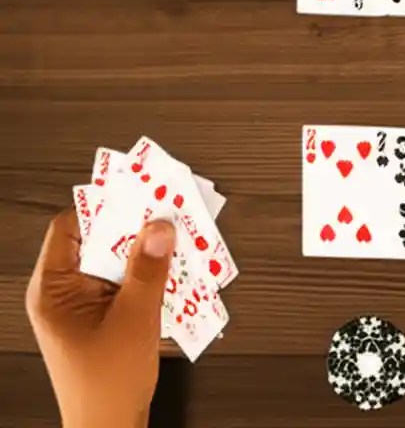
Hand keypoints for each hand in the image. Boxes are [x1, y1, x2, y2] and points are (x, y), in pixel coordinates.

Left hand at [26, 210, 175, 427]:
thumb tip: (159, 226)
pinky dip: (148, 277)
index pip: (71, 227)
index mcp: (53, 290)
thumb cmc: (107, 384)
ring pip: (114, 263)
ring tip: (178, 244)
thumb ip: (148, 269)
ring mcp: (81, 308)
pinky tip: (174, 276)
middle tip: (167, 214)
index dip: (104, 206)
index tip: (138, 193)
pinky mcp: (100, 319)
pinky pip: (124, 284)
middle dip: (134, 229)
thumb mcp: (134, 319)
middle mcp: (62, 294)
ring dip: (146, 255)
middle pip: (96, 242)